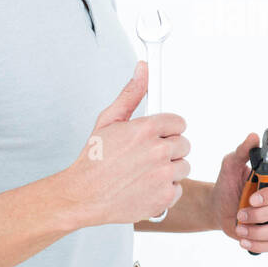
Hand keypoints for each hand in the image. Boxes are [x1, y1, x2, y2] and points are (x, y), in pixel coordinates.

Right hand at [65, 61, 190, 224]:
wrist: (83, 197)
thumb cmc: (94, 160)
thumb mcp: (108, 121)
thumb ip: (130, 95)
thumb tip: (143, 69)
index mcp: (146, 129)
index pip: (178, 123)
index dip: (167, 130)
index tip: (157, 137)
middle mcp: (158, 151)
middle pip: (184, 145)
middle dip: (168, 150)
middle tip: (146, 158)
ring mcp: (163, 175)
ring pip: (183, 166)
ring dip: (169, 170)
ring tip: (144, 174)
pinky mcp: (165, 197)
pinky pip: (178, 188)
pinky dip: (165, 191)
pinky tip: (145, 188)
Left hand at [210, 132, 267, 253]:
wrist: (218, 208)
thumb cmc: (228, 184)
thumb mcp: (230, 165)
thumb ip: (243, 151)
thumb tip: (253, 136)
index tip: (252, 198)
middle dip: (261, 215)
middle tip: (240, 215)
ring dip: (260, 232)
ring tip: (240, 230)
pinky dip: (261, 245)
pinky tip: (244, 241)